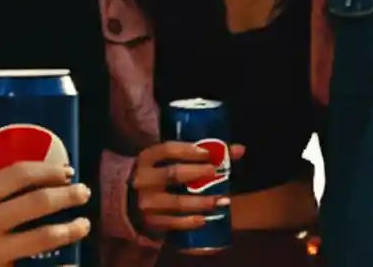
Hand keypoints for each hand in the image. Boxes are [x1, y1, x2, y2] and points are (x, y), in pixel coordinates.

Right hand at [0, 162, 90, 266]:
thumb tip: (28, 183)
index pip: (18, 174)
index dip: (48, 170)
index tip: (66, 170)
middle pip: (37, 202)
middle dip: (67, 196)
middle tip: (83, 192)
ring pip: (42, 237)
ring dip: (69, 230)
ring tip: (82, 225)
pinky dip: (57, 266)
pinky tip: (71, 263)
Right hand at [128, 141, 244, 233]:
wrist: (131, 202)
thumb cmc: (159, 176)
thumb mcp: (169, 161)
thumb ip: (201, 155)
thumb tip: (240, 150)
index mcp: (146, 158)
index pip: (167, 149)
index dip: (189, 150)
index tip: (209, 153)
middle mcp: (142, 179)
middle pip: (173, 174)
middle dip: (198, 173)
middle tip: (217, 172)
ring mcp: (146, 202)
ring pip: (177, 201)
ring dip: (201, 201)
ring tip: (222, 200)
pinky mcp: (151, 222)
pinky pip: (173, 223)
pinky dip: (189, 222)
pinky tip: (204, 219)